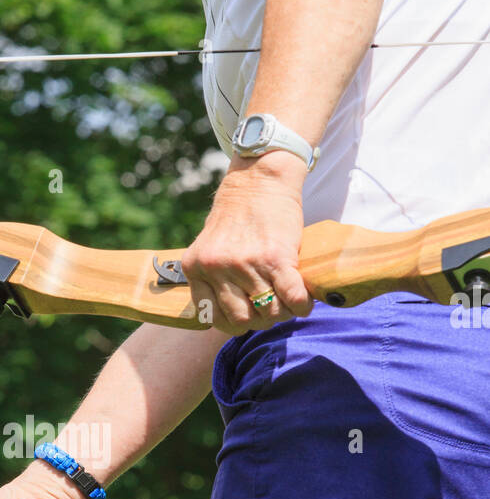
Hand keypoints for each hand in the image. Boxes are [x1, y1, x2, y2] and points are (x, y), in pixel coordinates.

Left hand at [181, 158, 311, 335]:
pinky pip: (292, 298)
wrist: (259, 177)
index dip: (234, 322)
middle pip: (242, 319)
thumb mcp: (209, 246)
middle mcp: (217, 267)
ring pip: (269, 311)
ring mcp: (245, 263)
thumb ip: (212, 277)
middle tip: (271, 307)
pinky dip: (301, 306)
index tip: (247, 314)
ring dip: (283, 312)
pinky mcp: (276, 257)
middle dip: (260, 319)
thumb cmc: (237, 215)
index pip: (213, 317)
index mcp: (195, 267)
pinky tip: (302, 300)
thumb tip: (231, 317)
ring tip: (287, 300)